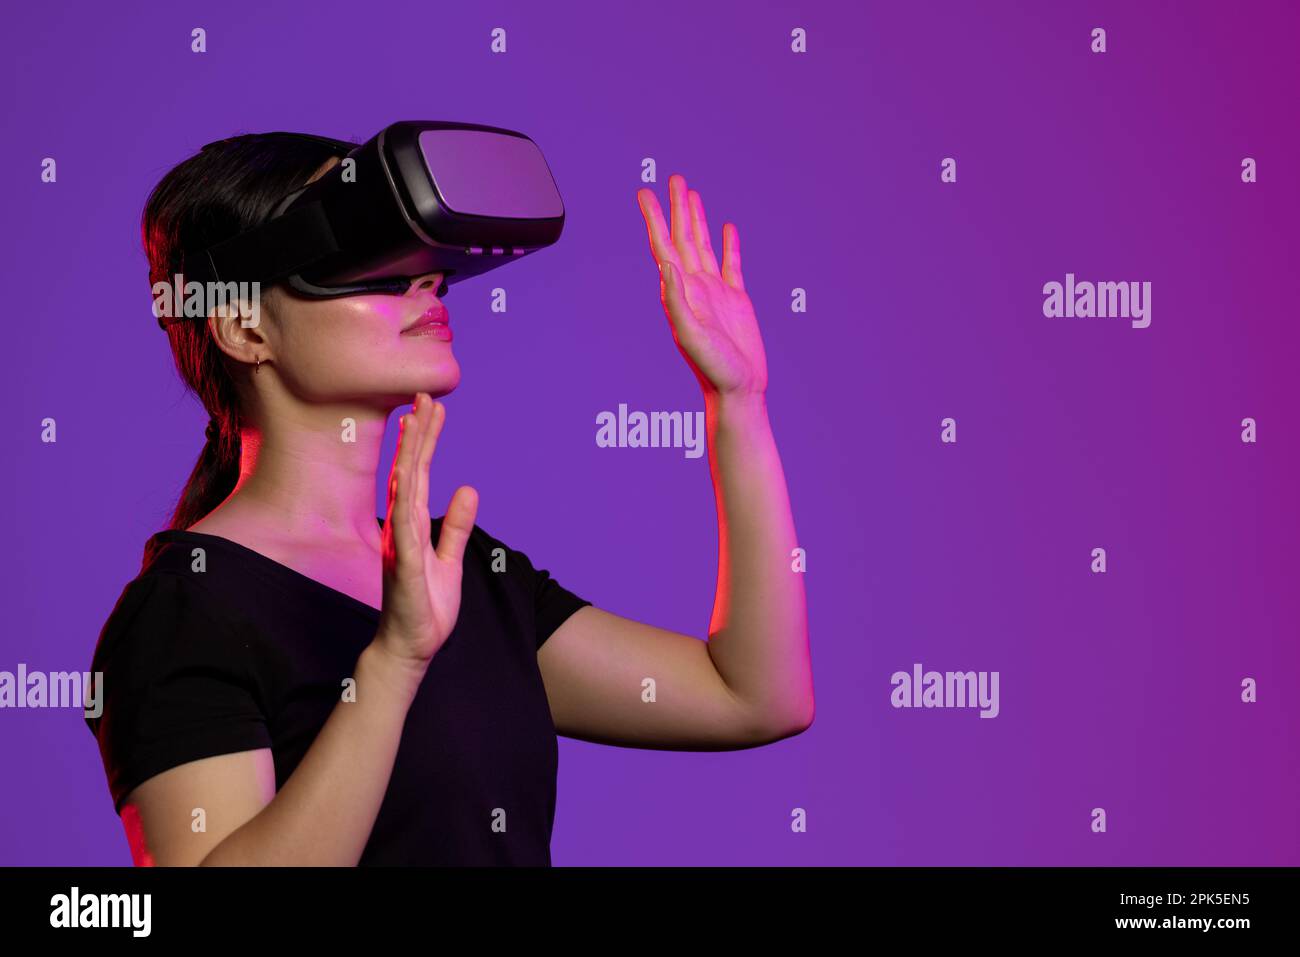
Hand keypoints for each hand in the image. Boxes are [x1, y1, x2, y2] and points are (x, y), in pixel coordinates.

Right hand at [374, 393, 477, 670]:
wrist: (411, 647)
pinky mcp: (403, 565)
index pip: (418, 473)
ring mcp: (399, 544)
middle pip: (409, 471)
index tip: (432, 408)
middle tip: (424, 395)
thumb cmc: (426, 607)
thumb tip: (468, 489)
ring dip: (410, 454)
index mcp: (412, 524)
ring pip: (404, 489)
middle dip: (418, 433)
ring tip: (415, 419)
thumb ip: (456, 526)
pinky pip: (403, 527)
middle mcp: (401, 527)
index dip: (425, 441)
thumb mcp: (450, 559)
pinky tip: (406, 474)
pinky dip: (404, 499)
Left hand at [636, 173, 766, 397]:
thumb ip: (677, 301)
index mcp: (680, 293)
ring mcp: (715, 292)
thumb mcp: (691, 335)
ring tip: (691, 194)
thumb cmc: (713, 369)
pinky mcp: (736, 300)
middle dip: (676, 209)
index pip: (664, 247)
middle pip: (683, 238)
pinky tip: (727, 229)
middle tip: (672, 179)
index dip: (654, 219)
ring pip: (703, 246)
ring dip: (696, 220)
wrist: (738, 390)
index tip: (645, 194)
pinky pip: (731, 264)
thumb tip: (667, 265)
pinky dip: (728, 244)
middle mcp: (694, 288)